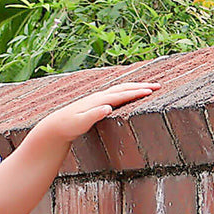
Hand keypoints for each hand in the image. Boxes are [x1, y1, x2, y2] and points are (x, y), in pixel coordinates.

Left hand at [31, 81, 160, 143]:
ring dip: (135, 87)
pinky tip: (130, 94)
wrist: (55, 126)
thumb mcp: (80, 123)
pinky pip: (116, 94)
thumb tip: (108, 107)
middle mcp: (99, 97)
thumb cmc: (68, 126)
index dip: (137, 92)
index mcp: (98, 101)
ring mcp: (98, 99)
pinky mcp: (96, 103)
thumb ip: (93, 115)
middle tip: (158, 86)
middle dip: (141, 86)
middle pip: (123, 88)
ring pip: (120, 89)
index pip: (121, 94)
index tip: (152, 91)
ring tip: (149, 87)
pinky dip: (126, 91)